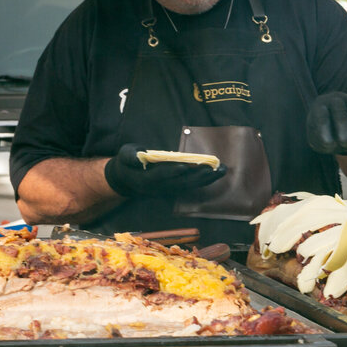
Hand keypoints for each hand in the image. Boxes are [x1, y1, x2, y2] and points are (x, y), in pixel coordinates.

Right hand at [104, 143, 226, 196]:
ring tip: (221, 170)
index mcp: (144, 180)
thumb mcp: (124, 155)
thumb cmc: (127, 163)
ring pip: (188, 187)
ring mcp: (166, 191)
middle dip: (198, 176)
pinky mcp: (173, 191)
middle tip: (215, 168)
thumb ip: (130, 157)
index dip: (172, 172)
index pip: (159, 177)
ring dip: (206, 179)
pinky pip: (190, 187)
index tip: (185, 166)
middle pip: (180, 184)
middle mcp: (157, 189)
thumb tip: (139, 158)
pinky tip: (216, 173)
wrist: (126, 180)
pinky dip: (203, 181)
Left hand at [306, 92, 346, 155]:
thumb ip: (323, 142)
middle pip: (340, 112)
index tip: (329, 145)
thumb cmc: (326, 137)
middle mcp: (336, 98)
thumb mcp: (319, 141)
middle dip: (343, 129)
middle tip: (344, 144)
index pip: (322, 115)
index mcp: (319, 105)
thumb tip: (335, 141)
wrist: (339, 132)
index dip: (325, 131)